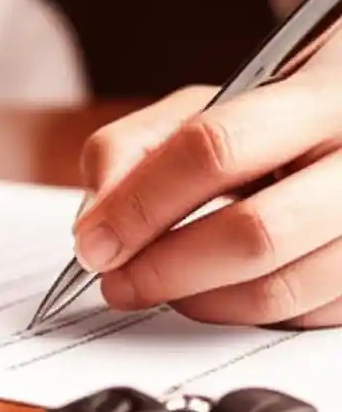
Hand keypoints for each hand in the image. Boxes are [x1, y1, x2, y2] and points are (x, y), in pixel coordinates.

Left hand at [75, 39, 341, 328]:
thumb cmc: (268, 118)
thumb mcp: (199, 106)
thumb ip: (130, 149)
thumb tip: (95, 225)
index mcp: (322, 92)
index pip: (215, 150)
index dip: (141, 204)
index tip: (93, 242)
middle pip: (255, 233)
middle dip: (164, 268)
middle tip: (117, 281)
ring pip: (278, 290)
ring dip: (196, 301)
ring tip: (160, 286)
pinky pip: (298, 319)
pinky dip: (238, 314)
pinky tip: (215, 290)